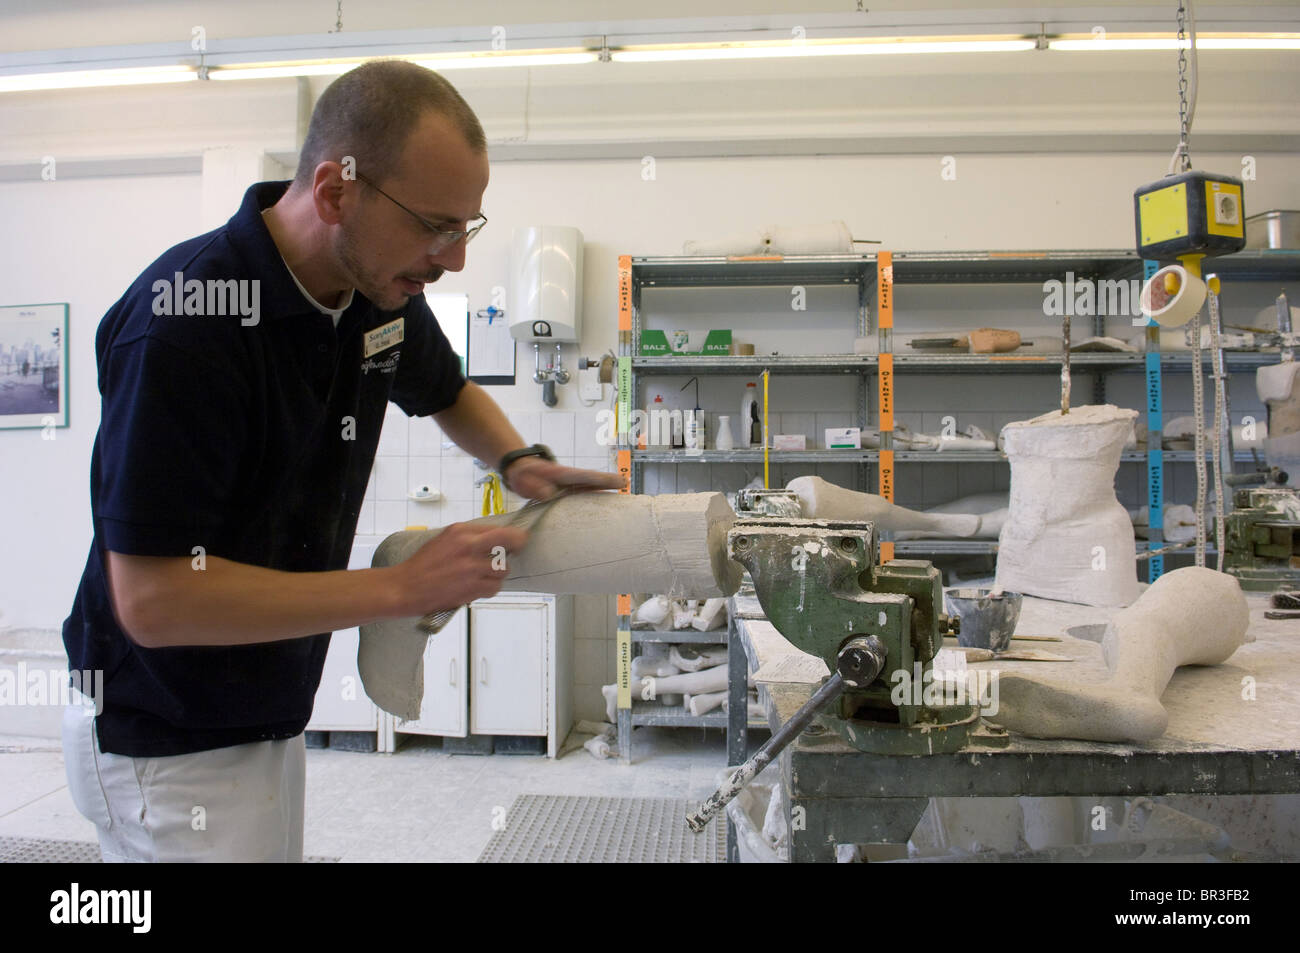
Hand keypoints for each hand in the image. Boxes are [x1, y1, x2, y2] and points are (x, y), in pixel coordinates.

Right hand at [393, 522, 528, 616]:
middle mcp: (469, 545)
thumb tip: (491, 538)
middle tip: (516, 550)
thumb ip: (467, 537)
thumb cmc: (421, 566)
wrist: (405, 587)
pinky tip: (478, 588)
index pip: (497, 528)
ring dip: (498, 574)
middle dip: (517, 545)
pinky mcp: (473, 587)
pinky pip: (495, 587)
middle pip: (509, 540)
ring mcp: (472, 567)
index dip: (510, 535)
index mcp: (460, 531)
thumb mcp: (443, 540)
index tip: (515, 539)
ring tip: (485, 576)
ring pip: (504, 569)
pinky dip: (489, 589)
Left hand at [503, 456, 625, 500]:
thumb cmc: (521, 475)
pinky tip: (602, 513)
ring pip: (590, 490)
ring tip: (623, 503)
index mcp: (561, 474)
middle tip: (628, 487)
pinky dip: (593, 503)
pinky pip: (582, 499)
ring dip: (605, 495)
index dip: (603, 479)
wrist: (517, 472)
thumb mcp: (523, 478)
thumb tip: (549, 494)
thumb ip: (534, 485)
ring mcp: (569, 487)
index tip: (620, 481)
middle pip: (593, 482)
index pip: (585, 476)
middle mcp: (569, 480)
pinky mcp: (566, 494)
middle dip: (610, 484)